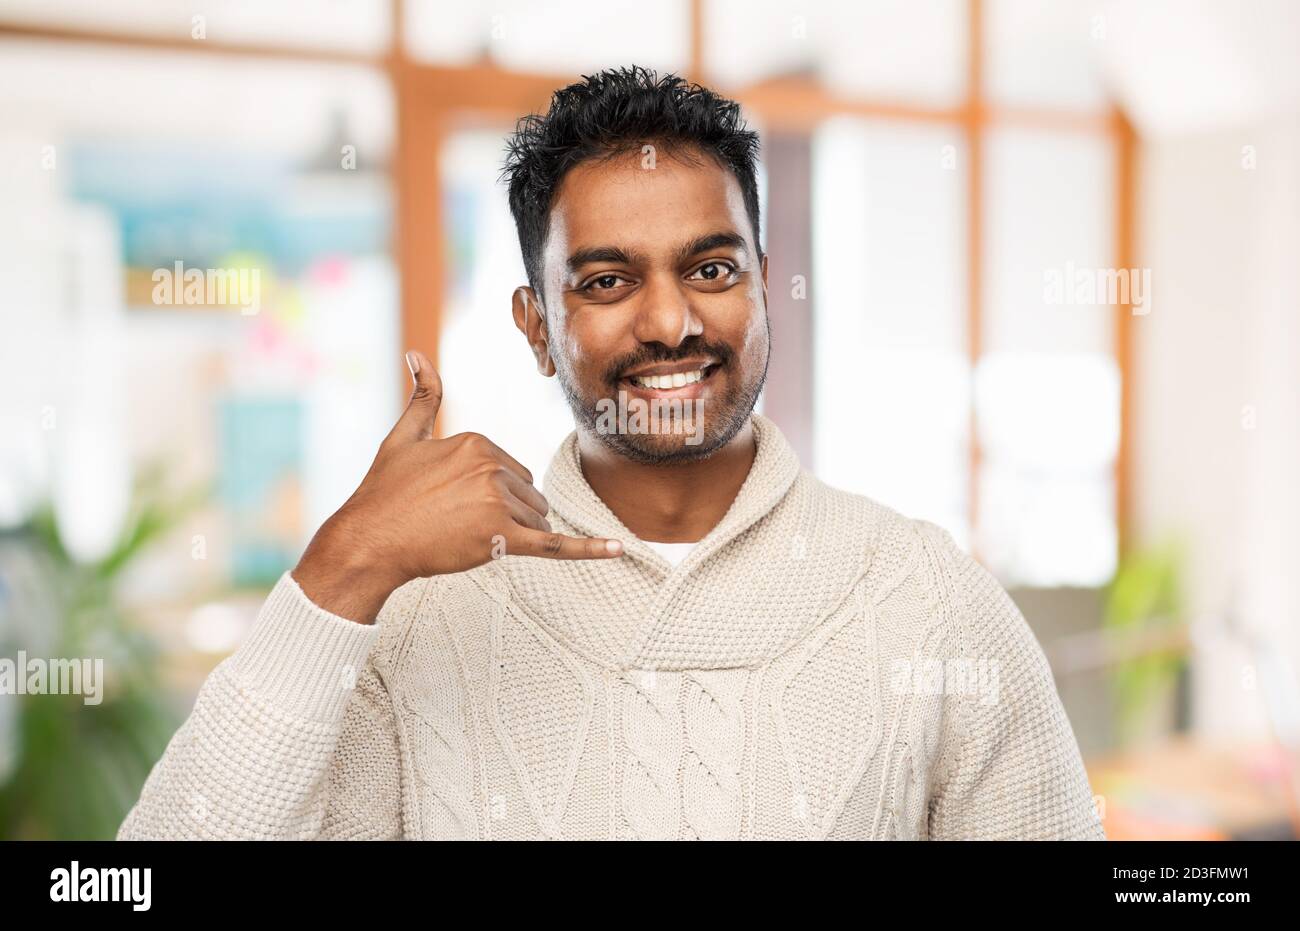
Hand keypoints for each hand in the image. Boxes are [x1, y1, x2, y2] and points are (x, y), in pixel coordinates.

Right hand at [291, 350, 622, 622]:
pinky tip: (619, 550)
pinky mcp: (502, 539)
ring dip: (511, 534)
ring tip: (464, 536)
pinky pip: (555, 545)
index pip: (512, 470)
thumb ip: (423, 397)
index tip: (451, 501)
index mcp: (477, 441)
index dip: (489, 492)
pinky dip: (589, 550)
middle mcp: (491, 467)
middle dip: (504, 513)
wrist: (369, 542)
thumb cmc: (384, 492)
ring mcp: (498, 502)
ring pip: (535, 520)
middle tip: (457, 522)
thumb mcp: (403, 438)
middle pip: (528, 494)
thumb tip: (417, 353)